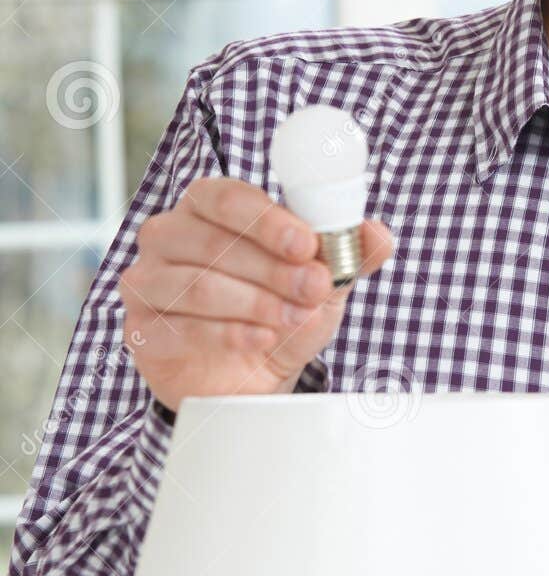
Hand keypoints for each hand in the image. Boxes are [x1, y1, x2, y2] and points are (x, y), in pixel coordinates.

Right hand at [119, 176, 394, 410]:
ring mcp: (147, 281)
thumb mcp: (323, 283)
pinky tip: (263, 339)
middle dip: (272, 266)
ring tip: (297, 317)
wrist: (247, 379)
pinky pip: (181, 325)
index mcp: (206, 207)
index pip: (226, 196)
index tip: (308, 243)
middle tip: (316, 285)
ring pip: (197, 284)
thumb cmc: (279, 312)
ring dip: (257, 301)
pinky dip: (230, 332)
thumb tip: (379, 235)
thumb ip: (349, 255)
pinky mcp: (142, 327)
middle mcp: (167, 235)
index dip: (267, 220)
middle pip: (210, 240)